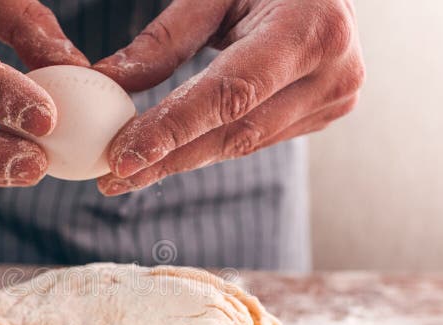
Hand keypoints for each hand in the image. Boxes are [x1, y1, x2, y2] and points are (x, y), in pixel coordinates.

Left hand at [94, 0, 364, 195]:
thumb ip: (165, 38)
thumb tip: (110, 81)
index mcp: (309, 29)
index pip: (231, 94)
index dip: (175, 130)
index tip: (125, 158)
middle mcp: (331, 73)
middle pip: (235, 133)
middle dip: (168, 159)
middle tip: (113, 178)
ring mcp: (332, 100)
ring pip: (242, 145)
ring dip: (182, 161)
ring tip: (129, 174)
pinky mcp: (323, 115)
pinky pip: (255, 140)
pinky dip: (208, 148)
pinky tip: (170, 155)